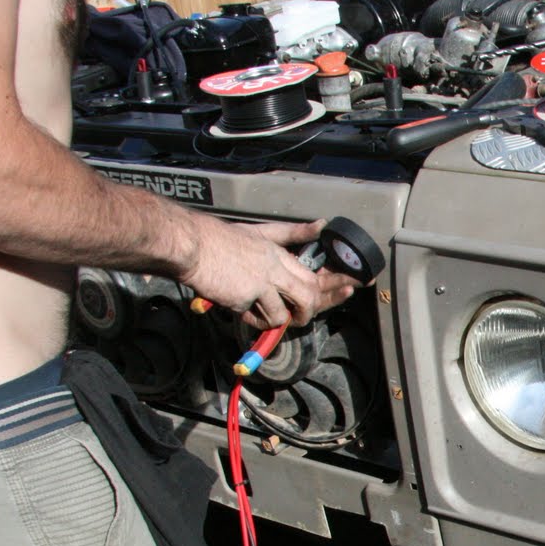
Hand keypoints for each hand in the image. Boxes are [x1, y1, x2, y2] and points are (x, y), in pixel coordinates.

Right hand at [179, 217, 358, 328]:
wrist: (190, 245)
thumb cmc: (217, 240)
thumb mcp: (259, 232)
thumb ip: (291, 233)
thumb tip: (322, 224)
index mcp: (278, 252)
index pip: (313, 270)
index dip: (335, 280)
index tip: (354, 284)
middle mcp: (275, 267)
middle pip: (310, 291)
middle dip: (322, 304)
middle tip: (319, 310)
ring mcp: (262, 281)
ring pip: (290, 310)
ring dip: (287, 319)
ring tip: (280, 318)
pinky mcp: (247, 296)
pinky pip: (263, 317)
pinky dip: (258, 321)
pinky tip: (248, 314)